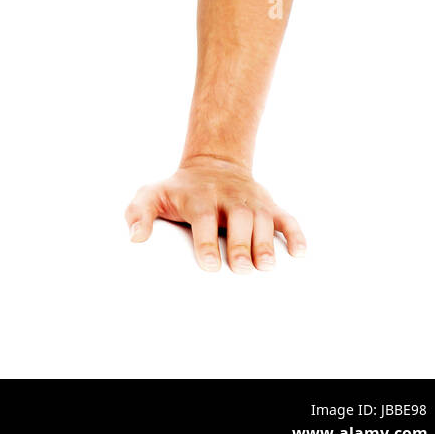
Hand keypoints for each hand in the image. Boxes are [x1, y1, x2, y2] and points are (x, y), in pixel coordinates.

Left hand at [125, 155, 306, 271]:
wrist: (213, 164)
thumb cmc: (179, 190)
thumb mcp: (152, 195)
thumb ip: (139, 214)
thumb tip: (134, 239)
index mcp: (199, 197)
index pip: (203, 218)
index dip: (207, 242)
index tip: (209, 265)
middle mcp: (228, 198)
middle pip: (238, 220)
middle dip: (240, 245)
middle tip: (240, 269)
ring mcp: (251, 202)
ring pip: (264, 221)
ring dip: (266, 243)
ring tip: (265, 267)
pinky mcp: (270, 206)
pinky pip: (288, 218)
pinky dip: (296, 234)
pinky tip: (300, 253)